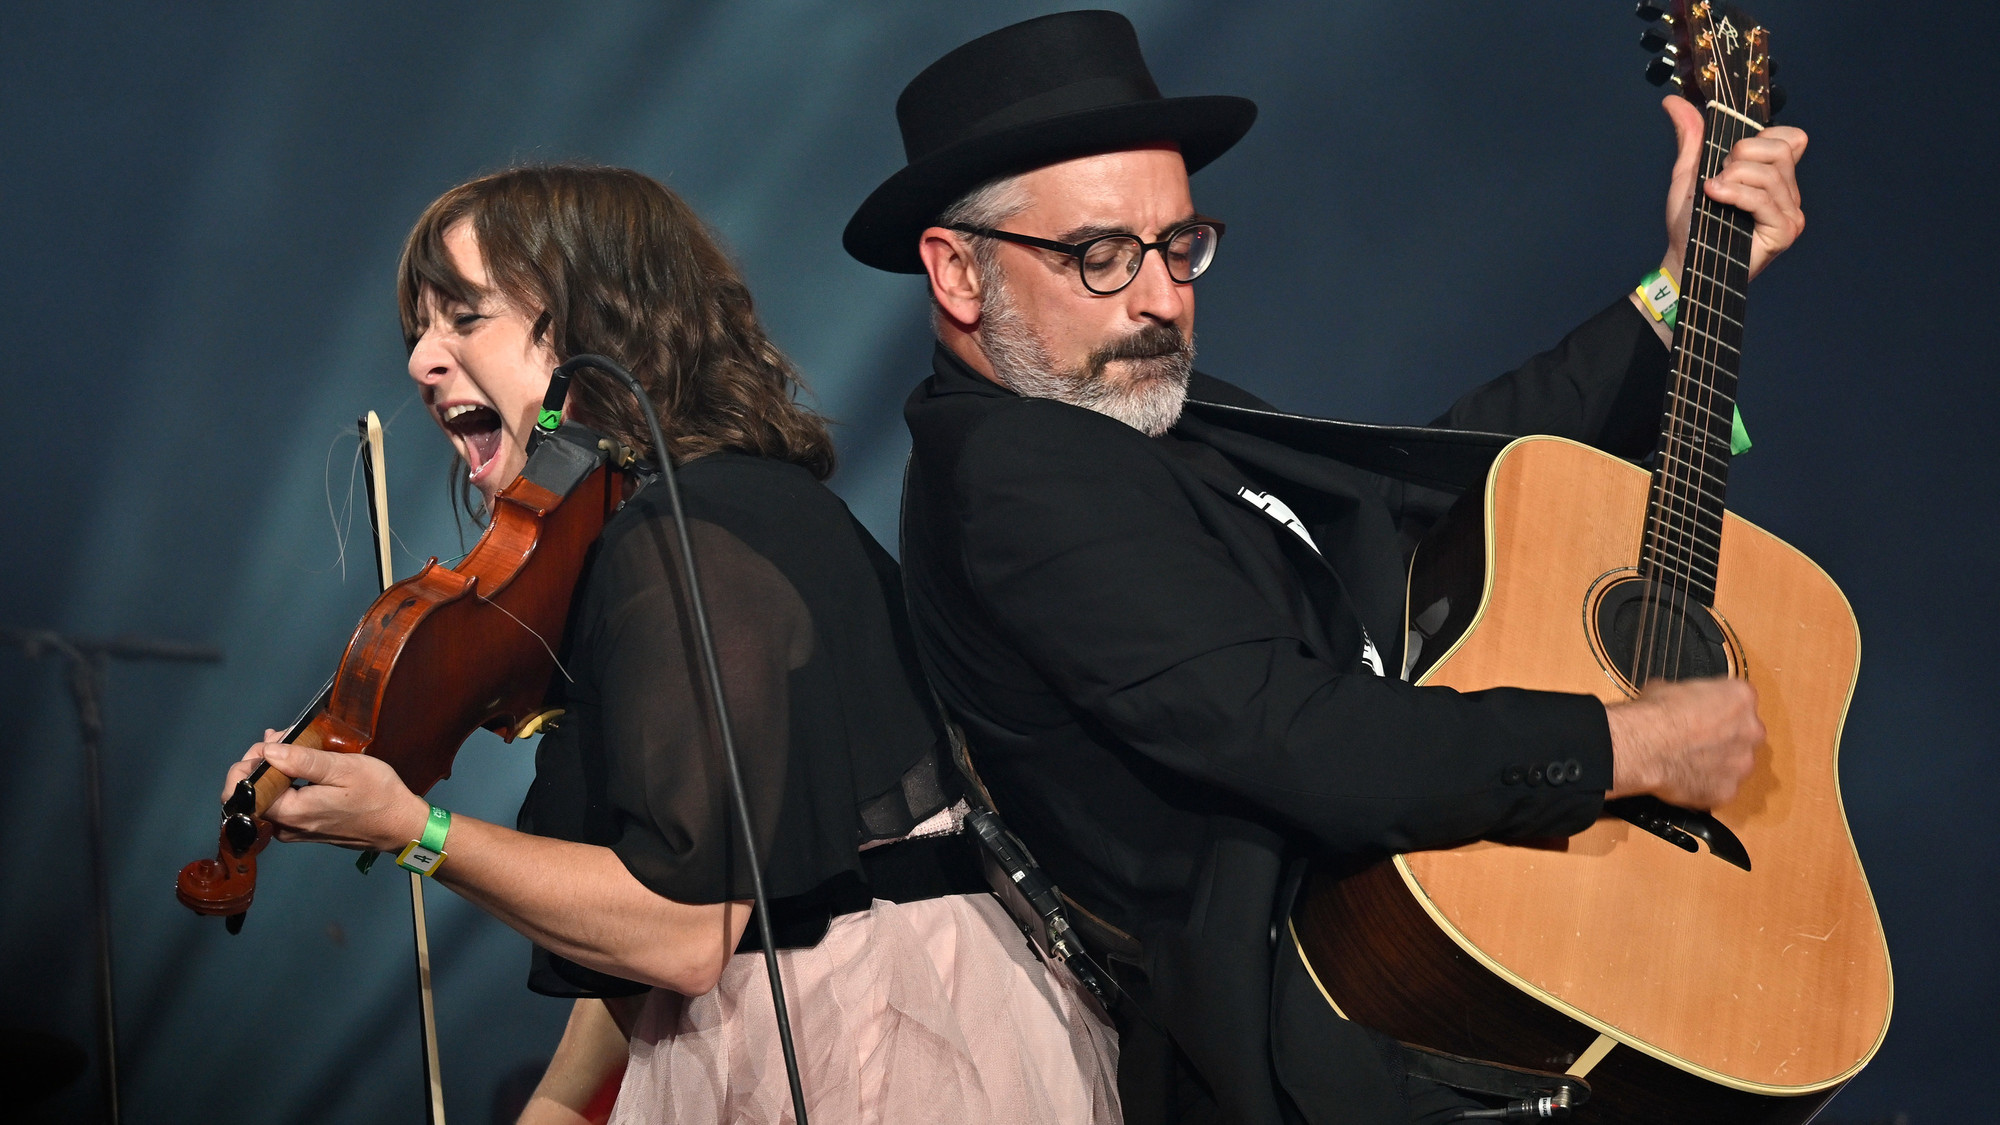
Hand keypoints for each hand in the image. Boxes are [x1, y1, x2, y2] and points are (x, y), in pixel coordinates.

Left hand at [220, 734, 429, 851]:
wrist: (401, 825)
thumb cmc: (377, 795)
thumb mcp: (344, 769)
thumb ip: (303, 761)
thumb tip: (267, 751)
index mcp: (292, 813)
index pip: (242, 793)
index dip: (246, 765)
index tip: (268, 744)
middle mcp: (286, 827)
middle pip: (252, 795)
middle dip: (260, 762)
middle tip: (283, 737)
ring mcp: (295, 830)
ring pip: (266, 798)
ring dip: (272, 769)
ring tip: (292, 744)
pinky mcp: (306, 829)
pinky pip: (282, 804)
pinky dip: (284, 782)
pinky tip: (300, 764)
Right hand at [1604, 677, 1762, 808]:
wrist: (1644, 747)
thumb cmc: (1656, 714)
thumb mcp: (1667, 688)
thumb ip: (1686, 698)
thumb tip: (1674, 703)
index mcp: (1741, 697)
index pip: (1740, 700)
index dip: (1718, 707)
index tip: (1702, 713)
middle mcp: (1751, 730)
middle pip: (1745, 733)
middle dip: (1726, 737)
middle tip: (1697, 739)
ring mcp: (1743, 764)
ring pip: (1736, 763)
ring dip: (1718, 763)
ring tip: (1687, 762)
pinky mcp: (1728, 790)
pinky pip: (1720, 787)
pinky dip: (1705, 785)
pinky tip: (1683, 779)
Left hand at [1657, 95, 1807, 283]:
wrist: (1682, 262)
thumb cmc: (1690, 223)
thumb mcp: (1688, 173)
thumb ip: (1690, 137)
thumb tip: (1674, 100)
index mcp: (1775, 176)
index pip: (1790, 137)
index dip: (1758, 139)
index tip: (1728, 157)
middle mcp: (1788, 193)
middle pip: (1780, 148)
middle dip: (1740, 156)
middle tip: (1716, 177)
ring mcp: (1790, 213)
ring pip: (1770, 172)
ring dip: (1732, 177)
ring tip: (1712, 193)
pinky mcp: (1784, 231)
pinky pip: (1764, 199)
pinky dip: (1735, 193)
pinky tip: (1715, 196)